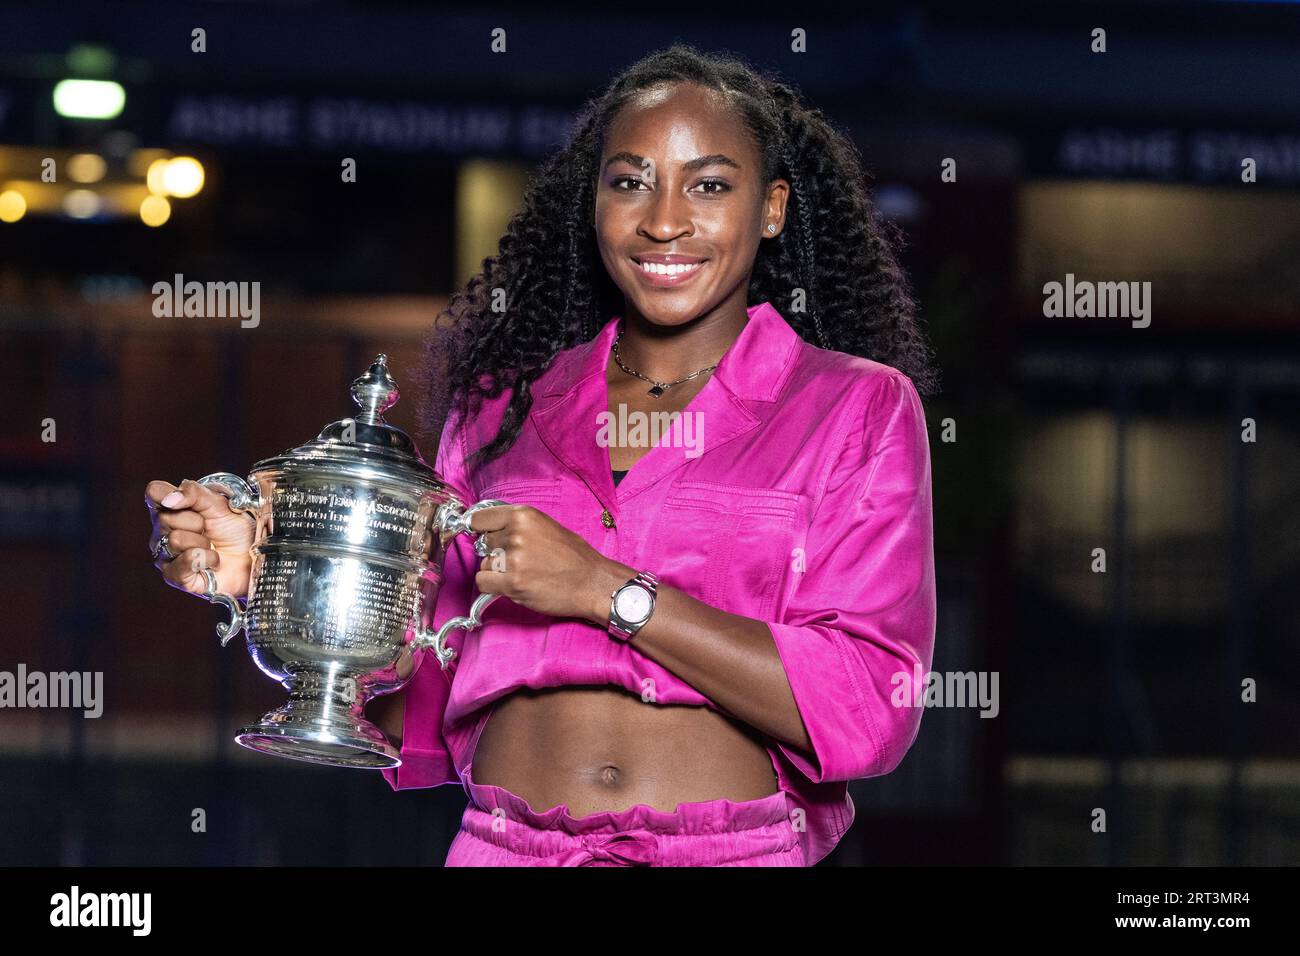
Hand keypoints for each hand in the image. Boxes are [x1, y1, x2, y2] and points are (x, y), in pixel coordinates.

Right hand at [144, 478, 254, 599]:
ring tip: (212, 546)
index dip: (167, 493)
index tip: (187, 500)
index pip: (154, 492)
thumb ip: (194, 493)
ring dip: (203, 542)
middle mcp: (162, 532)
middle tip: (209, 529)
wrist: (253, 557)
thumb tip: (170, 499)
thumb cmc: (236, 531)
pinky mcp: (176, 577)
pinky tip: (213, 561)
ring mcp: (166, 555)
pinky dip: (206, 559)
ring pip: (174, 540)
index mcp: (171, 509)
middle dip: (197, 522)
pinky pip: (184, 562)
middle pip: (165, 518)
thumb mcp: (220, 504)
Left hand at [467, 504, 626, 623]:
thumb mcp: (546, 526)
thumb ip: (518, 526)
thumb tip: (490, 531)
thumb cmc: (574, 557)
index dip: (480, 529)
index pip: (480, 519)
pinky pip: (484, 582)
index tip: (482, 536)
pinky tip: (512, 585)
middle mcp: (516, 534)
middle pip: (484, 543)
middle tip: (519, 560)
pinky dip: (493, 586)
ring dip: (497, 571)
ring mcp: (514, 559)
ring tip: (523, 573)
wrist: (593, 582)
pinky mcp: (514, 582)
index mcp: (524, 515)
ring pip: (485, 564)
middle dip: (496, 552)